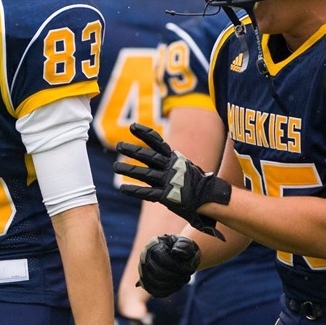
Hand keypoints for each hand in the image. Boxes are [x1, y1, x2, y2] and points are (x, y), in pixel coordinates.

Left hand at [113, 123, 230, 237]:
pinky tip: (123, 188)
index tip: (133, 126)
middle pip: (149, 156)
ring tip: (115, 166)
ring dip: (129, 169)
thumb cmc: (195, 182)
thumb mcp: (183, 166)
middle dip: (133, 150)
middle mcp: (171, 167)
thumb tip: (158, 152)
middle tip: (119, 144)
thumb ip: (169, 160)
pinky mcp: (167, 196)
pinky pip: (148, 193)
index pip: (158, 142)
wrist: (210, 198)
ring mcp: (169, 181)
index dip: (145, 133)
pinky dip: (134, 190)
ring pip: (146, 173)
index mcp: (174, 159)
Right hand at [138, 235, 199, 297]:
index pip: (163, 260)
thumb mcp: (184, 242)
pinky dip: (168, 292)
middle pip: (158, 273)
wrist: (175, 252)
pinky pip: (155, 291)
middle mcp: (144, 259)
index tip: (191, 269)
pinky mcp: (146, 282)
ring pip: (156, 284)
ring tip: (183, 281)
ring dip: (173, 285)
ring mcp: (143, 272)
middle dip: (176, 277)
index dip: (179, 267)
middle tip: (187, 277)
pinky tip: (177, 286)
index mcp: (152, 247)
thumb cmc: (180, 247)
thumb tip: (176, 252)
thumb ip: (183, 245)